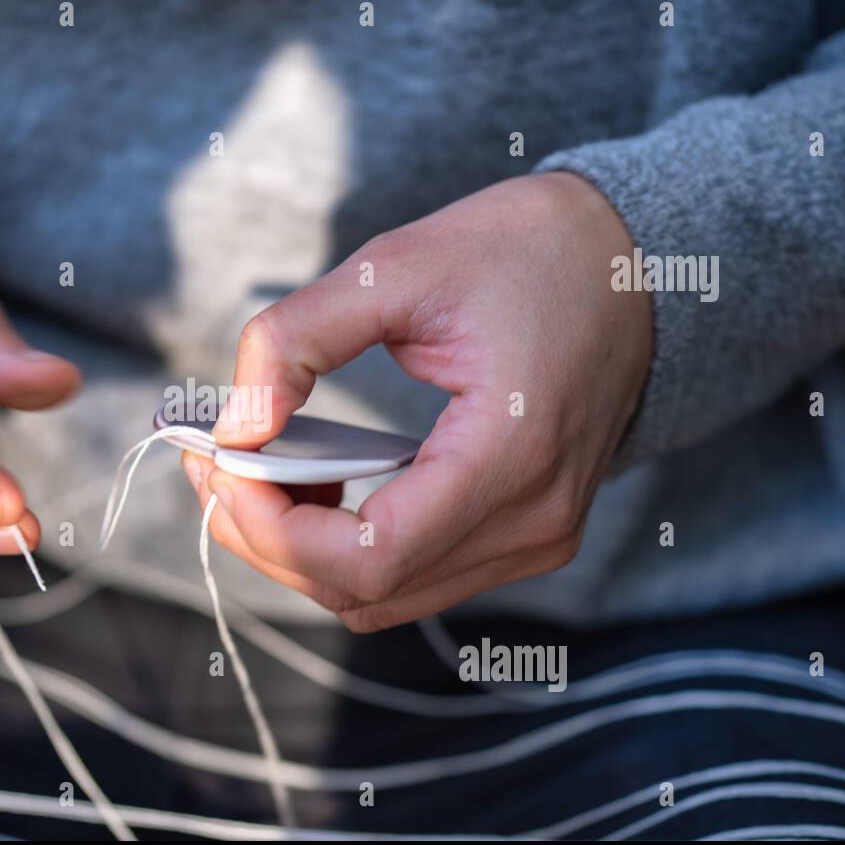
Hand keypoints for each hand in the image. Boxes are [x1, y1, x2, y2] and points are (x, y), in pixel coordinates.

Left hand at [182, 172, 650, 631]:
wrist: (632, 263)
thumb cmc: (528, 250)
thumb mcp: (394, 265)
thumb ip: (296, 341)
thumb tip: (235, 424)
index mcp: (512, 455)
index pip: (370, 558)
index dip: (274, 530)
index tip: (219, 466)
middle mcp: (533, 521)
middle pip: (366, 590)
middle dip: (269, 539)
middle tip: (213, 465)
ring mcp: (537, 537)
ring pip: (384, 595)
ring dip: (303, 547)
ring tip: (257, 469)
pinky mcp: (526, 532)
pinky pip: (416, 572)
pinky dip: (349, 543)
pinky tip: (316, 481)